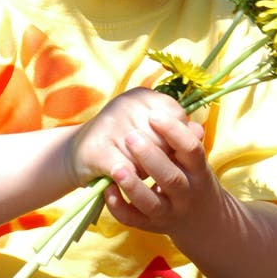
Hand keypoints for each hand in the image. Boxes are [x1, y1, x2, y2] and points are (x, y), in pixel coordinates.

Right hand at [67, 88, 201, 188]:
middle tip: (154, 167)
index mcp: (141, 96)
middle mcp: (125, 105)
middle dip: (163, 160)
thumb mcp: (149, 131)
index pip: (175, 115)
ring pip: (146, 159)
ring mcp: (110, 126)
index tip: (171, 150)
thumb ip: (176, 131)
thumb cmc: (122, 144)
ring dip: (145, 173)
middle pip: (163, 140)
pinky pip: (126, 171)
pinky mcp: (97, 151)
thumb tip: (199, 132)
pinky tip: (123, 181)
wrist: (77, 154)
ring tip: (137, 174)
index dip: (177, 137)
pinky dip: (128, 181)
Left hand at [101, 109, 217, 234]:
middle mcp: (186, 193)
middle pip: (171, 177)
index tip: (154, 115)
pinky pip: (133, 219)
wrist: (201, 220)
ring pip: (151, 203)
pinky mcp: (150, 226)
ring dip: (133, 185)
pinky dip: (118, 206)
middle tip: (130, 135)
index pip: (191, 150)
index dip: (174, 132)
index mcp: (198, 171)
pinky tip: (107, 188)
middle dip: (151, 157)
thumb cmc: (192, 177)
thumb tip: (174, 110)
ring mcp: (168, 213)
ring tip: (117, 167)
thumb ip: (184, 137)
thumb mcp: (195, 160)